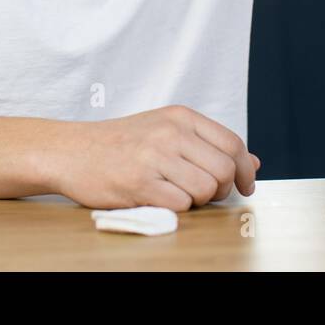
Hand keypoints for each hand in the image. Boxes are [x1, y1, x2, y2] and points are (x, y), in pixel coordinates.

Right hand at [48, 105, 261, 211]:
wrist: (71, 150)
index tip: (244, 185)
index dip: (245, 169)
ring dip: (198, 200)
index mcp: (180, 116)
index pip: (233, 143)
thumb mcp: (165, 129)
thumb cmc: (121, 143)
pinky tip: (159, 198)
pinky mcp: (139, 184)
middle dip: (222, 189)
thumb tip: (253, 162)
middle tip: (206, 194)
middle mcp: (170, 132)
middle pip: (224, 169)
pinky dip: (176, 208)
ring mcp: (154, 157)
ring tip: (178, 194)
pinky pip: (180, 204)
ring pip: (205, 189)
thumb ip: (208, 144)